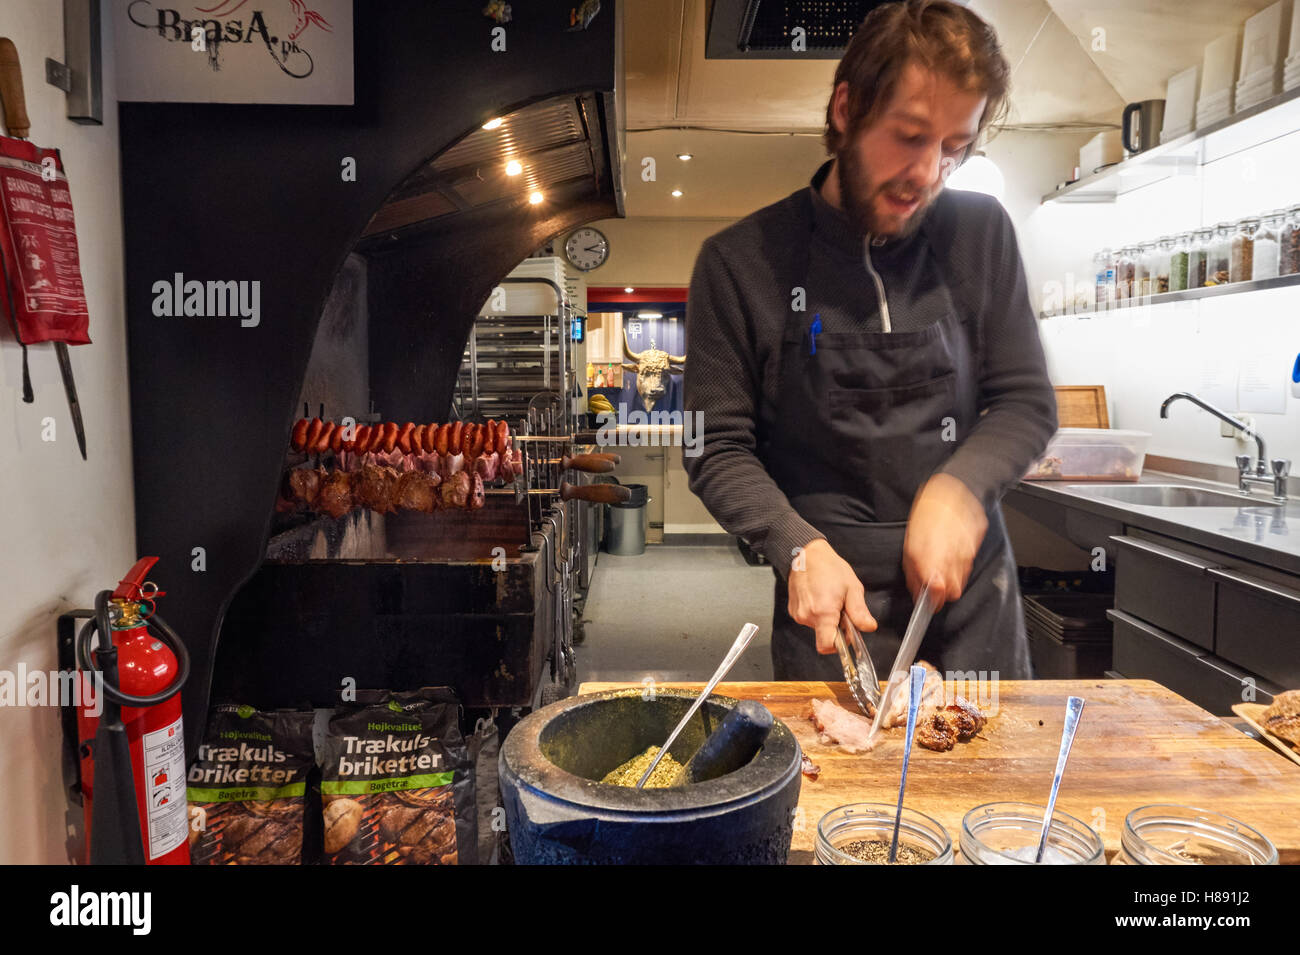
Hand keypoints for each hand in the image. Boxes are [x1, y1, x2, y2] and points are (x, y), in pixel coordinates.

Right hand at [787, 539, 877, 653]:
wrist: (805, 554)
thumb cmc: (828, 567)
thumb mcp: (852, 587)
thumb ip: (859, 611)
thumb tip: (868, 627)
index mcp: (823, 612)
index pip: (827, 646)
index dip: (839, 646)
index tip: (848, 636)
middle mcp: (807, 615)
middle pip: (825, 636)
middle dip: (836, 628)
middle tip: (843, 609)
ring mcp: (798, 613)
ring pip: (818, 627)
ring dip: (827, 619)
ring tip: (831, 599)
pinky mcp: (794, 610)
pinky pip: (809, 619)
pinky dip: (817, 613)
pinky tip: (821, 597)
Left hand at [903, 473, 987, 606]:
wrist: (953, 492)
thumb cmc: (928, 515)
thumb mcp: (909, 544)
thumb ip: (913, 571)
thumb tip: (916, 591)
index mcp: (931, 559)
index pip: (937, 595)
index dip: (931, 603)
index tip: (927, 603)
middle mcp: (951, 560)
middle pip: (952, 594)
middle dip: (942, 594)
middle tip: (933, 586)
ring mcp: (966, 554)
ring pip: (961, 582)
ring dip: (951, 581)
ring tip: (940, 567)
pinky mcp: (975, 548)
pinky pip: (967, 566)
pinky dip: (959, 567)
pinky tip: (950, 555)